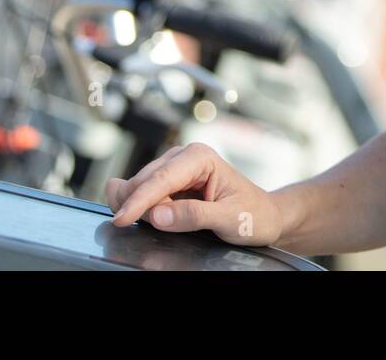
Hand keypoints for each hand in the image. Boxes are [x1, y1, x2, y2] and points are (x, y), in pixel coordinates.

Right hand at [106, 142, 283, 246]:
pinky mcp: (168, 184)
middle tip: (163, 229)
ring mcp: (173, 170)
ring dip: (141, 209)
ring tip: (173, 223)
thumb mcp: (230, 218)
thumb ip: (194, 215)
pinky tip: (158, 218)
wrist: (264, 216)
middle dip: (140, 207)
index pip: (160, 179)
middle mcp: (183, 157)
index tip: (122, 219)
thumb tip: (158, 215)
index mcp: (200, 157)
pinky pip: (144, 196)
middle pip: (144, 182)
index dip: (138, 201)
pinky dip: (142, 209)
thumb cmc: (254, 214)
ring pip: (139, 189)